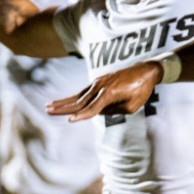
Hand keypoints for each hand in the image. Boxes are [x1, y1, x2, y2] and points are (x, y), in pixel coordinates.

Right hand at [46, 62, 160, 120]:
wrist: (145, 71)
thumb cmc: (141, 91)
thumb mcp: (131, 106)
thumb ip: (113, 111)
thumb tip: (99, 112)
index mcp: (110, 93)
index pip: (93, 108)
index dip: (82, 116)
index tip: (70, 121)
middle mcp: (101, 86)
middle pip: (80, 101)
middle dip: (63, 108)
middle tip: (48, 111)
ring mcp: (98, 83)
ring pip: (78, 96)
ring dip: (63, 102)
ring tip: (48, 106)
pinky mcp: (98, 82)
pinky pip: (83, 92)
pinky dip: (72, 97)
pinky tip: (63, 102)